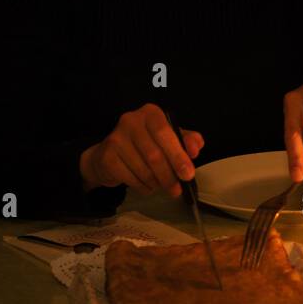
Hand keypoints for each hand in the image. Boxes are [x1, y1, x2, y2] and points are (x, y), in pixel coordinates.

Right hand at [80, 103, 203, 195]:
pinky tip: (147, 186)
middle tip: (177, 190)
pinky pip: (131, 178)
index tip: (188, 174)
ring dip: (157, 183)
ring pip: (144, 170)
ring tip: (161, 185)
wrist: (110, 155)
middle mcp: (131, 121)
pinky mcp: (106, 156)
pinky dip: (143, 187)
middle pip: (154, 155)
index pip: (165, 133)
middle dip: (169, 176)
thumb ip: (186, 140)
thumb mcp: (169, 138)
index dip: (178, 155)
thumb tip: (196, 147)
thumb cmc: (146, 145)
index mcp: (150, 113)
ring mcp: (116, 138)